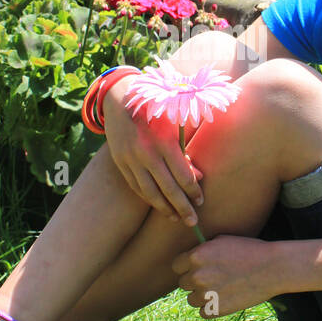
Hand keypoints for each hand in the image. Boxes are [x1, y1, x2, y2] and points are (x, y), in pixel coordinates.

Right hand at [103, 76, 203, 226]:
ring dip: (164, 209)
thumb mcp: (174, 123)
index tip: (201, 200)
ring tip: (176, 219)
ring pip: (149, 192)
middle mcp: (146, 153)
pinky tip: (159, 206)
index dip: (193, 191)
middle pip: (168, 189)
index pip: (183, 175)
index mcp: (164, 141)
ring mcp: (130, 160)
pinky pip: (136, 187)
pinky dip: (148, 199)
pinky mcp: (120, 163)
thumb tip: (199, 177)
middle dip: (182, 207)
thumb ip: (186, 150)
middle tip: (193, 222)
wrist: (120, 98)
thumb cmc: (156, 109)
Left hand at [171, 236, 280, 316]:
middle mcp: (197, 276)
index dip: (186, 267)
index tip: (196, 268)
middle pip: (183, 284)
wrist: (273, 268)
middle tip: (213, 279)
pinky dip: (212, 308)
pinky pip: (203, 312)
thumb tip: (190, 256)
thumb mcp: (222, 241)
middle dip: (195, 282)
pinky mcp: (216, 310)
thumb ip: (203, 250)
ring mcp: (206, 294)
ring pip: (192, 300)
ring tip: (221, 289)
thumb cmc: (249, 250)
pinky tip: (225, 299)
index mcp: (196, 256)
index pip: (176, 266)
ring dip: (202, 296)